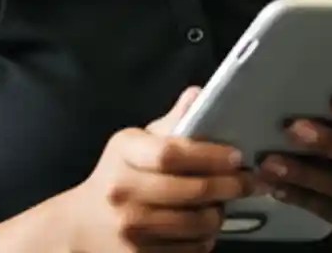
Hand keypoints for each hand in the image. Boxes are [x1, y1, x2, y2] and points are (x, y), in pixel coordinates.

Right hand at [62, 87, 256, 252]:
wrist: (81, 226)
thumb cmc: (117, 178)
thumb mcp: (134, 145)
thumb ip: (170, 124)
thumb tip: (198, 94)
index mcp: (123, 153)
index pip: (172, 153)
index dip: (210, 156)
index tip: (237, 157)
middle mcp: (124, 191)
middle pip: (192, 190)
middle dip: (230, 186)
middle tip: (250, 182)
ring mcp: (131, 228)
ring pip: (196, 223)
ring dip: (220, 214)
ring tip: (224, 204)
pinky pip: (189, 249)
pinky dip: (205, 239)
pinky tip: (205, 227)